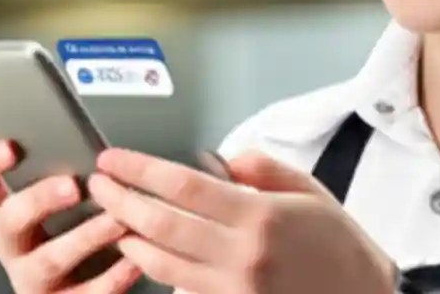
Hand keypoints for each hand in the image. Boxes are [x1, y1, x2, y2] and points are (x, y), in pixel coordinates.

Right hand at [0, 140, 142, 292]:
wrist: (83, 288)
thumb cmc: (79, 233)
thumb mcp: (65, 204)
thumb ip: (70, 177)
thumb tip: (97, 151)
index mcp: (11, 212)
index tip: (12, 146)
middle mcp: (14, 245)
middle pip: (10, 219)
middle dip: (40, 200)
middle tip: (73, 186)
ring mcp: (33, 278)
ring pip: (50, 259)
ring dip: (85, 237)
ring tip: (116, 220)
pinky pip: (87, 292)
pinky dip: (114, 276)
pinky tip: (135, 258)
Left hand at [87, 148, 397, 293]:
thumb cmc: (339, 246)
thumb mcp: (310, 192)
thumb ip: (263, 169)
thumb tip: (223, 160)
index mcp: (261, 216)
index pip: (184, 186)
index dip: (141, 169)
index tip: (115, 158)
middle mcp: (242, 255)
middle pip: (161, 224)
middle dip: (121, 201)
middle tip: (100, 184)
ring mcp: (234, 288)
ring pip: (161, 262)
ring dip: (130, 238)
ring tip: (114, 217)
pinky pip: (180, 287)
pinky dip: (156, 267)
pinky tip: (145, 251)